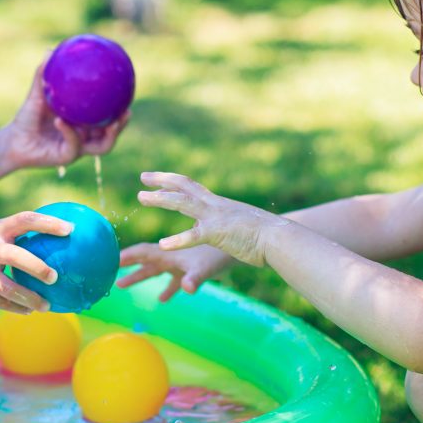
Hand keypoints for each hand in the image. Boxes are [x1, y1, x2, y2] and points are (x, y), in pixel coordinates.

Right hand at [0, 210, 73, 313]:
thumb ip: (15, 236)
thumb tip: (55, 242)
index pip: (24, 220)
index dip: (47, 223)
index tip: (70, 229)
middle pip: (15, 258)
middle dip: (37, 268)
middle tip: (55, 277)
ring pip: (8, 288)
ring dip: (30, 299)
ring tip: (47, 306)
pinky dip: (16, 308)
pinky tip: (28, 310)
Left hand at [2, 62, 129, 169]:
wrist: (13, 140)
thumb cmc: (27, 118)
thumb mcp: (37, 94)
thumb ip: (44, 75)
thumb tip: (49, 50)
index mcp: (83, 124)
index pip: (107, 118)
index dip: (119, 109)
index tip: (127, 95)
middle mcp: (84, 138)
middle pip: (112, 135)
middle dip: (122, 125)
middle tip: (127, 111)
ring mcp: (77, 149)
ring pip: (102, 146)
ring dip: (110, 135)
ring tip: (111, 123)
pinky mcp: (66, 158)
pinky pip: (74, 144)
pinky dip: (70, 132)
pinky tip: (61, 120)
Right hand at [117, 241, 232, 300]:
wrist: (243, 246)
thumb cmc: (222, 256)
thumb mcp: (205, 269)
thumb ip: (193, 279)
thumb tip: (185, 289)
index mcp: (170, 254)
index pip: (142, 252)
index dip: (125, 256)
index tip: (107, 259)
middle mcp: (172, 257)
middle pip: (144, 262)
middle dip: (126, 267)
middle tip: (106, 272)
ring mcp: (181, 264)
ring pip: (155, 271)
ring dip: (139, 277)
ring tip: (120, 285)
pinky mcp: (192, 271)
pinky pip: (173, 281)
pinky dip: (166, 289)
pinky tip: (162, 299)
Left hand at [136, 171, 286, 266]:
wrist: (281, 239)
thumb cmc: (266, 236)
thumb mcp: (241, 225)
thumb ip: (229, 225)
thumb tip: (228, 228)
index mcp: (218, 204)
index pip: (190, 186)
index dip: (171, 181)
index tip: (154, 178)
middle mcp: (214, 206)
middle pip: (183, 186)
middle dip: (161, 181)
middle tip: (142, 178)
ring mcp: (216, 217)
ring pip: (182, 202)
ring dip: (161, 199)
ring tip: (141, 197)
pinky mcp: (219, 234)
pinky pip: (194, 236)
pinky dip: (178, 240)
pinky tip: (163, 245)